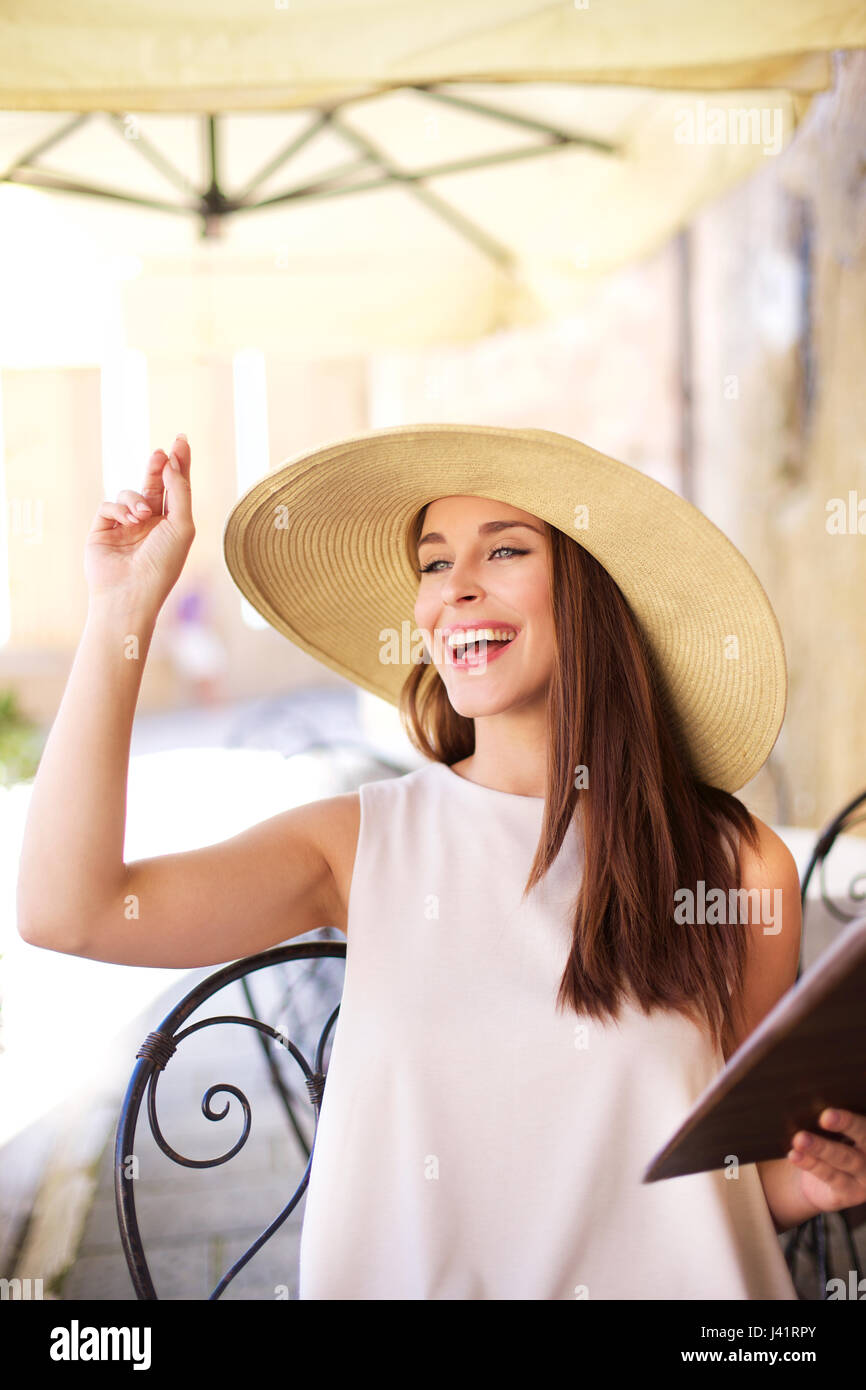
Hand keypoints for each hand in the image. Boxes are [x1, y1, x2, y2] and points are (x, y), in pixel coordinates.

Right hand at [85, 435, 194, 615]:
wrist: (130, 593)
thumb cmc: (163, 565)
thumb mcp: (182, 526)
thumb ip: (180, 492)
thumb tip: (172, 462)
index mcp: (172, 525)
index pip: (176, 488)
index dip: (179, 464)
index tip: (181, 440)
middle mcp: (149, 524)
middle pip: (154, 484)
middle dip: (157, 466)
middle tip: (162, 451)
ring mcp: (125, 526)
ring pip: (130, 493)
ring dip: (137, 499)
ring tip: (144, 516)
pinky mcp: (102, 529)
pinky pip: (109, 505)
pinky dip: (119, 509)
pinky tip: (128, 522)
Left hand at [787, 1108, 865, 1213]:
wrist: (827, 1180)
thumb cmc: (834, 1140)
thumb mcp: (837, 1128)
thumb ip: (833, 1117)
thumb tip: (813, 1097)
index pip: (865, 1124)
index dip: (852, 1117)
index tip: (834, 1109)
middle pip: (864, 1137)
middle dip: (847, 1124)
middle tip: (825, 1117)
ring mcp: (865, 1177)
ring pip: (844, 1158)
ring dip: (821, 1147)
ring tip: (800, 1139)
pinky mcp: (851, 1193)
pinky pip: (830, 1176)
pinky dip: (810, 1163)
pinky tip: (795, 1155)